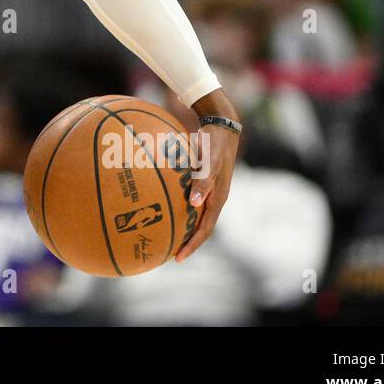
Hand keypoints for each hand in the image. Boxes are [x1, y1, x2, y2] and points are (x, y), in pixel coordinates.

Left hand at [175, 88, 240, 262]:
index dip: (192, 245)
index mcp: (218, 198)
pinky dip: (178, 206)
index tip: (177, 258)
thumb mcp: (210, 161)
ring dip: (183, 226)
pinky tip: (161, 204)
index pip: (205, 230)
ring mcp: (208, 190)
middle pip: (200, 227)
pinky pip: (189, 199)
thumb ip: (203, 181)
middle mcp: (214, 198)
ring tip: (164, 234)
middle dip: (186, 241)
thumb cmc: (215, 143)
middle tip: (167, 252)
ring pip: (195, 215)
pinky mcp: (202, 181)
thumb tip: (194, 204)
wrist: (221, 125)